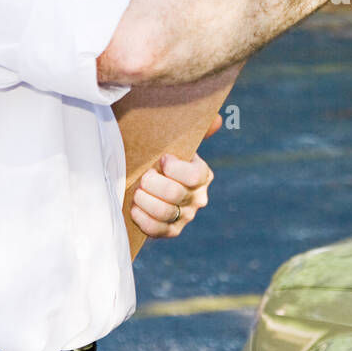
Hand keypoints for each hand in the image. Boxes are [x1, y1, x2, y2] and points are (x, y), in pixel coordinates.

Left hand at [130, 118, 219, 238]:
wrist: (147, 182)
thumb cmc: (160, 159)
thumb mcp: (175, 143)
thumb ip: (196, 130)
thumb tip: (217, 119)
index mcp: (202, 175)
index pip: (193, 176)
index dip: (174, 169)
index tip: (162, 159)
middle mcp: (198, 197)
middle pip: (175, 194)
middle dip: (154, 183)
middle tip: (144, 176)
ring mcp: (186, 216)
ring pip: (165, 212)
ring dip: (146, 200)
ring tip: (137, 191)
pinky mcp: (172, 231)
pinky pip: (157, 229)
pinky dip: (143, 219)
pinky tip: (134, 208)